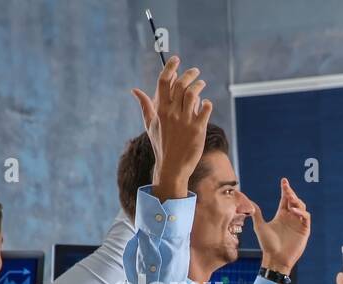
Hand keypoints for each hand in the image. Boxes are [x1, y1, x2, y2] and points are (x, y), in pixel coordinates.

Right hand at [131, 57, 212, 200]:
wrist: (172, 166)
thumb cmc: (161, 144)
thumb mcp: (150, 124)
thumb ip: (145, 105)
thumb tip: (135, 90)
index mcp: (159, 109)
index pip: (164, 82)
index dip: (170, 67)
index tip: (176, 59)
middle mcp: (171, 113)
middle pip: (180, 85)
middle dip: (189, 74)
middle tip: (195, 72)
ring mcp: (185, 121)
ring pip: (193, 94)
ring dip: (199, 86)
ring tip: (201, 84)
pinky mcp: (197, 129)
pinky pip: (205, 109)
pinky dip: (207, 103)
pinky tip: (206, 103)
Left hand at [252, 178, 310, 273]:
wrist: (275, 258)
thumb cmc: (268, 245)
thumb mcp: (260, 226)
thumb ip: (257, 213)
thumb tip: (248, 201)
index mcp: (282, 215)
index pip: (285, 199)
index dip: (285, 190)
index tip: (284, 181)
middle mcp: (291, 218)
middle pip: (294, 200)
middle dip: (291, 193)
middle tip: (286, 187)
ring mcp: (298, 224)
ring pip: (302, 207)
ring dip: (297, 201)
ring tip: (290, 197)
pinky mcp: (304, 230)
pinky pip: (306, 217)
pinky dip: (301, 212)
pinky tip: (293, 210)